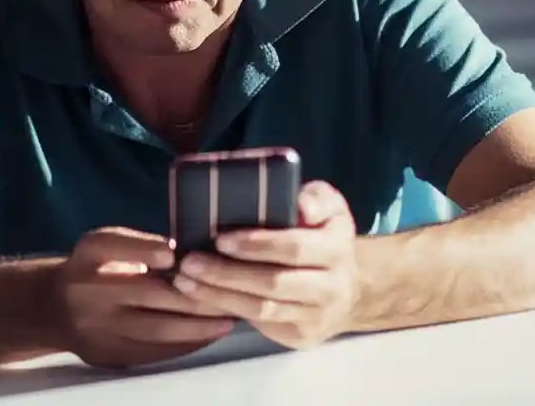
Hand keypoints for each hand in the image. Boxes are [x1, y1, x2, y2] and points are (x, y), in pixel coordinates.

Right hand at [54, 227, 236, 367]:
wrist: (52, 307)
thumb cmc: (95, 267)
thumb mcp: (107, 245)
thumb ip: (140, 245)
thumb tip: (194, 252)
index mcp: (89, 253)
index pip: (114, 246)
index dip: (144, 248)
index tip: (175, 252)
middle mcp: (86, 289)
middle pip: (146, 293)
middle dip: (193, 294)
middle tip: (230, 291)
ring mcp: (94, 326)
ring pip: (155, 329)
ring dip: (197, 325)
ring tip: (228, 319)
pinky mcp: (105, 354)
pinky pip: (152, 352)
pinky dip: (184, 344)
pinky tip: (207, 336)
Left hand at [170, 181, 357, 349]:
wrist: (350, 289)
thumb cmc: (325, 237)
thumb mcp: (331, 208)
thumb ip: (316, 199)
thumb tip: (301, 206)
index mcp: (336, 250)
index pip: (294, 248)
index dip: (257, 245)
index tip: (221, 239)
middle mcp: (331, 288)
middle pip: (273, 283)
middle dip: (227, 273)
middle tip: (190, 261)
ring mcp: (315, 316)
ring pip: (262, 309)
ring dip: (218, 295)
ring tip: (185, 280)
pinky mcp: (299, 336)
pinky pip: (258, 325)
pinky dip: (226, 309)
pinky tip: (199, 296)